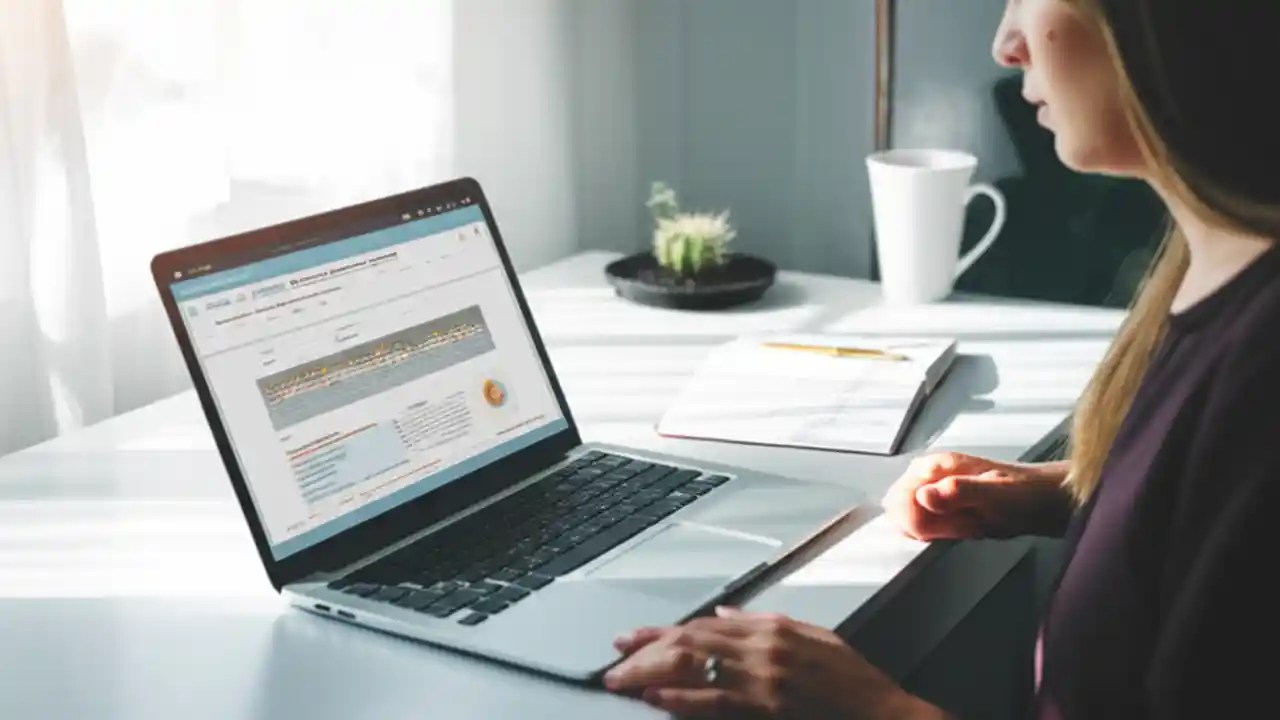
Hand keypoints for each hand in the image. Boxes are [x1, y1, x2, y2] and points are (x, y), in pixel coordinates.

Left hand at [604, 607, 940, 718]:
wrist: (883, 713)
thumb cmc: (851, 681)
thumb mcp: (810, 637)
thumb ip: (762, 623)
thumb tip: (723, 611)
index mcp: (772, 628)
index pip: (703, 625)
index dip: (663, 631)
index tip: (632, 637)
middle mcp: (764, 646)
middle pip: (690, 641)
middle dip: (646, 648)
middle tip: (613, 656)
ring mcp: (765, 677)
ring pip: (694, 666)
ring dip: (651, 672)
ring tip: (620, 679)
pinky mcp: (768, 706)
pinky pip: (715, 700)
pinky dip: (681, 698)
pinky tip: (656, 698)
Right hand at [880, 452, 1070, 539]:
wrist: (1042, 500)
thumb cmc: (1025, 494)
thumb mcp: (998, 494)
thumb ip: (960, 492)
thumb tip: (923, 495)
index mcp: (936, 465)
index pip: (900, 500)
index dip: (921, 522)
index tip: (954, 527)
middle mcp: (925, 474)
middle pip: (897, 510)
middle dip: (927, 527)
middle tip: (964, 525)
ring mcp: (928, 489)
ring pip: (906, 520)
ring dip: (934, 531)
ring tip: (966, 525)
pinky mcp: (934, 504)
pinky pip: (918, 525)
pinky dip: (939, 533)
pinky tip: (962, 529)